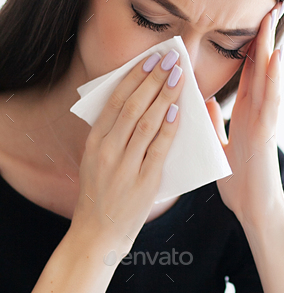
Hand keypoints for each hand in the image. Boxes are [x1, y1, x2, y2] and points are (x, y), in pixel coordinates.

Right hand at [70, 52, 183, 257]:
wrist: (98, 233)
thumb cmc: (101, 195)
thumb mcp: (96, 160)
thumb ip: (113, 136)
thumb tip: (138, 104)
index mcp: (94, 141)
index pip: (115, 100)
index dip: (134, 77)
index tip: (150, 59)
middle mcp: (107, 151)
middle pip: (132, 106)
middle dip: (153, 79)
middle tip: (170, 59)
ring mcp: (125, 166)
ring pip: (146, 123)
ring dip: (164, 96)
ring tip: (178, 77)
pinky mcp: (143, 182)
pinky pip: (158, 149)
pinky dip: (168, 128)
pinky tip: (177, 111)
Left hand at [205, 2, 283, 230]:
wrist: (254, 209)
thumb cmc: (240, 182)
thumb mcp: (221, 147)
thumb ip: (215, 124)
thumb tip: (204, 101)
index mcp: (246, 113)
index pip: (248, 71)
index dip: (250, 45)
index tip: (253, 18)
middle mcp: (257, 111)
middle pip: (261, 66)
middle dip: (264, 35)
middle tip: (271, 3)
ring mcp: (264, 120)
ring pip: (268, 76)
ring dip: (271, 46)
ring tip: (273, 17)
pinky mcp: (265, 132)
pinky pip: (269, 100)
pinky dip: (273, 78)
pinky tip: (277, 56)